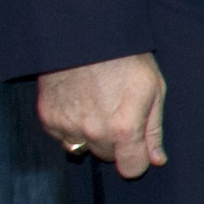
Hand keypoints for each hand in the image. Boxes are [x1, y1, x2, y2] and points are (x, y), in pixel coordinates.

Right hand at [36, 53, 166, 176]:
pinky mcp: (48, 118)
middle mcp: (93, 133)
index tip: (137, 145)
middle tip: (117, 112)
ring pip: (83, 148)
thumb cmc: (126, 59)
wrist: (83, 34)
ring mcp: (67, 127)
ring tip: (96, 105)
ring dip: (91, 135)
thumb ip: (154, 130)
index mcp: (123, 128)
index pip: (131, 169)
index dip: (137, 158)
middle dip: (115, 142)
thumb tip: (156, 160)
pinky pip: (62, 136)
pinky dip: (70, 126)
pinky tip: (78, 102)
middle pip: (108, 157)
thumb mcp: (153, 89)